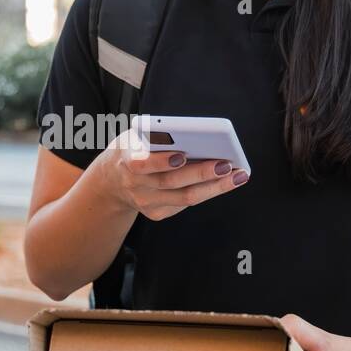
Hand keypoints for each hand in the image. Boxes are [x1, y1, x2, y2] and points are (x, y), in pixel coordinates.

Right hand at [96, 127, 248, 221]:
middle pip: (172, 182)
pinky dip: (208, 192)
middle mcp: (136, 186)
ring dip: (214, 186)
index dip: (162, 161)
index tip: (183, 154)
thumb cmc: (132, 149)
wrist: (112, 180)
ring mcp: (146, 203)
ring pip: (185, 198)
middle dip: (201, 173)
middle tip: (226, 163)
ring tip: (237, 175)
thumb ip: (156, 136)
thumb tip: (193, 136)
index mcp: (127, 161)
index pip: (143, 163)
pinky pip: (186, 204)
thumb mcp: (135, 137)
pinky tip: (227, 182)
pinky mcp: (157, 214)